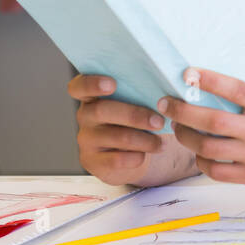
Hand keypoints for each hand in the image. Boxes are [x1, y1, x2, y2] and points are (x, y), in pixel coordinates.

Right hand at [68, 74, 191, 186]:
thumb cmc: (134, 122)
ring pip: (114, 136)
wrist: (130, 155)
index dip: (92, 83)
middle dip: (134, 115)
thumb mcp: (134, 104)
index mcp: (92, 96)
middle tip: (158, 121)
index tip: (112, 84)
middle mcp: (85, 115)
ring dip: (142, 140)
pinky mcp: (92, 161)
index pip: (79, 86)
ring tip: (160, 143)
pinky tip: (146, 156)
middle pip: (102, 111)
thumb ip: (140, 93)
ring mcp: (86, 139)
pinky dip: (134, 157)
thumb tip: (164, 90)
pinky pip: (114, 160)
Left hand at [158, 68, 244, 192]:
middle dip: (183, 111)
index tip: (187, 73)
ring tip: (178, 127)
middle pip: (213, 121)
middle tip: (166, 103)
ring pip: (209, 147)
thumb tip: (229, 65)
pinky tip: (198, 152)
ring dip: (186, 136)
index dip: (210, 80)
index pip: (237, 89)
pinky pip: (216, 171)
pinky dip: (201, 161)